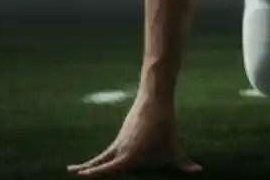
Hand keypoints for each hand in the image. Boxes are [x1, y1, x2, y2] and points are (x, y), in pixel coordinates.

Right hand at [67, 88, 199, 176]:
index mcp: (130, 153)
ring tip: (72, 170)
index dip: (96, 173)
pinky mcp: (121, 136)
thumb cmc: (165, 123)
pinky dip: (100, 157)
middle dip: (87, 170)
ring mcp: (119, 141)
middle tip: (71, 173)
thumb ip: (183, 162)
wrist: (155, 97)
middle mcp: (121, 148)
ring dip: (88, 164)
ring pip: (101, 156)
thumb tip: (198, 170)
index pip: (109, 167)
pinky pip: (107, 150)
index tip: (82, 176)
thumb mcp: (174, 145)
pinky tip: (95, 161)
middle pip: (100, 163)